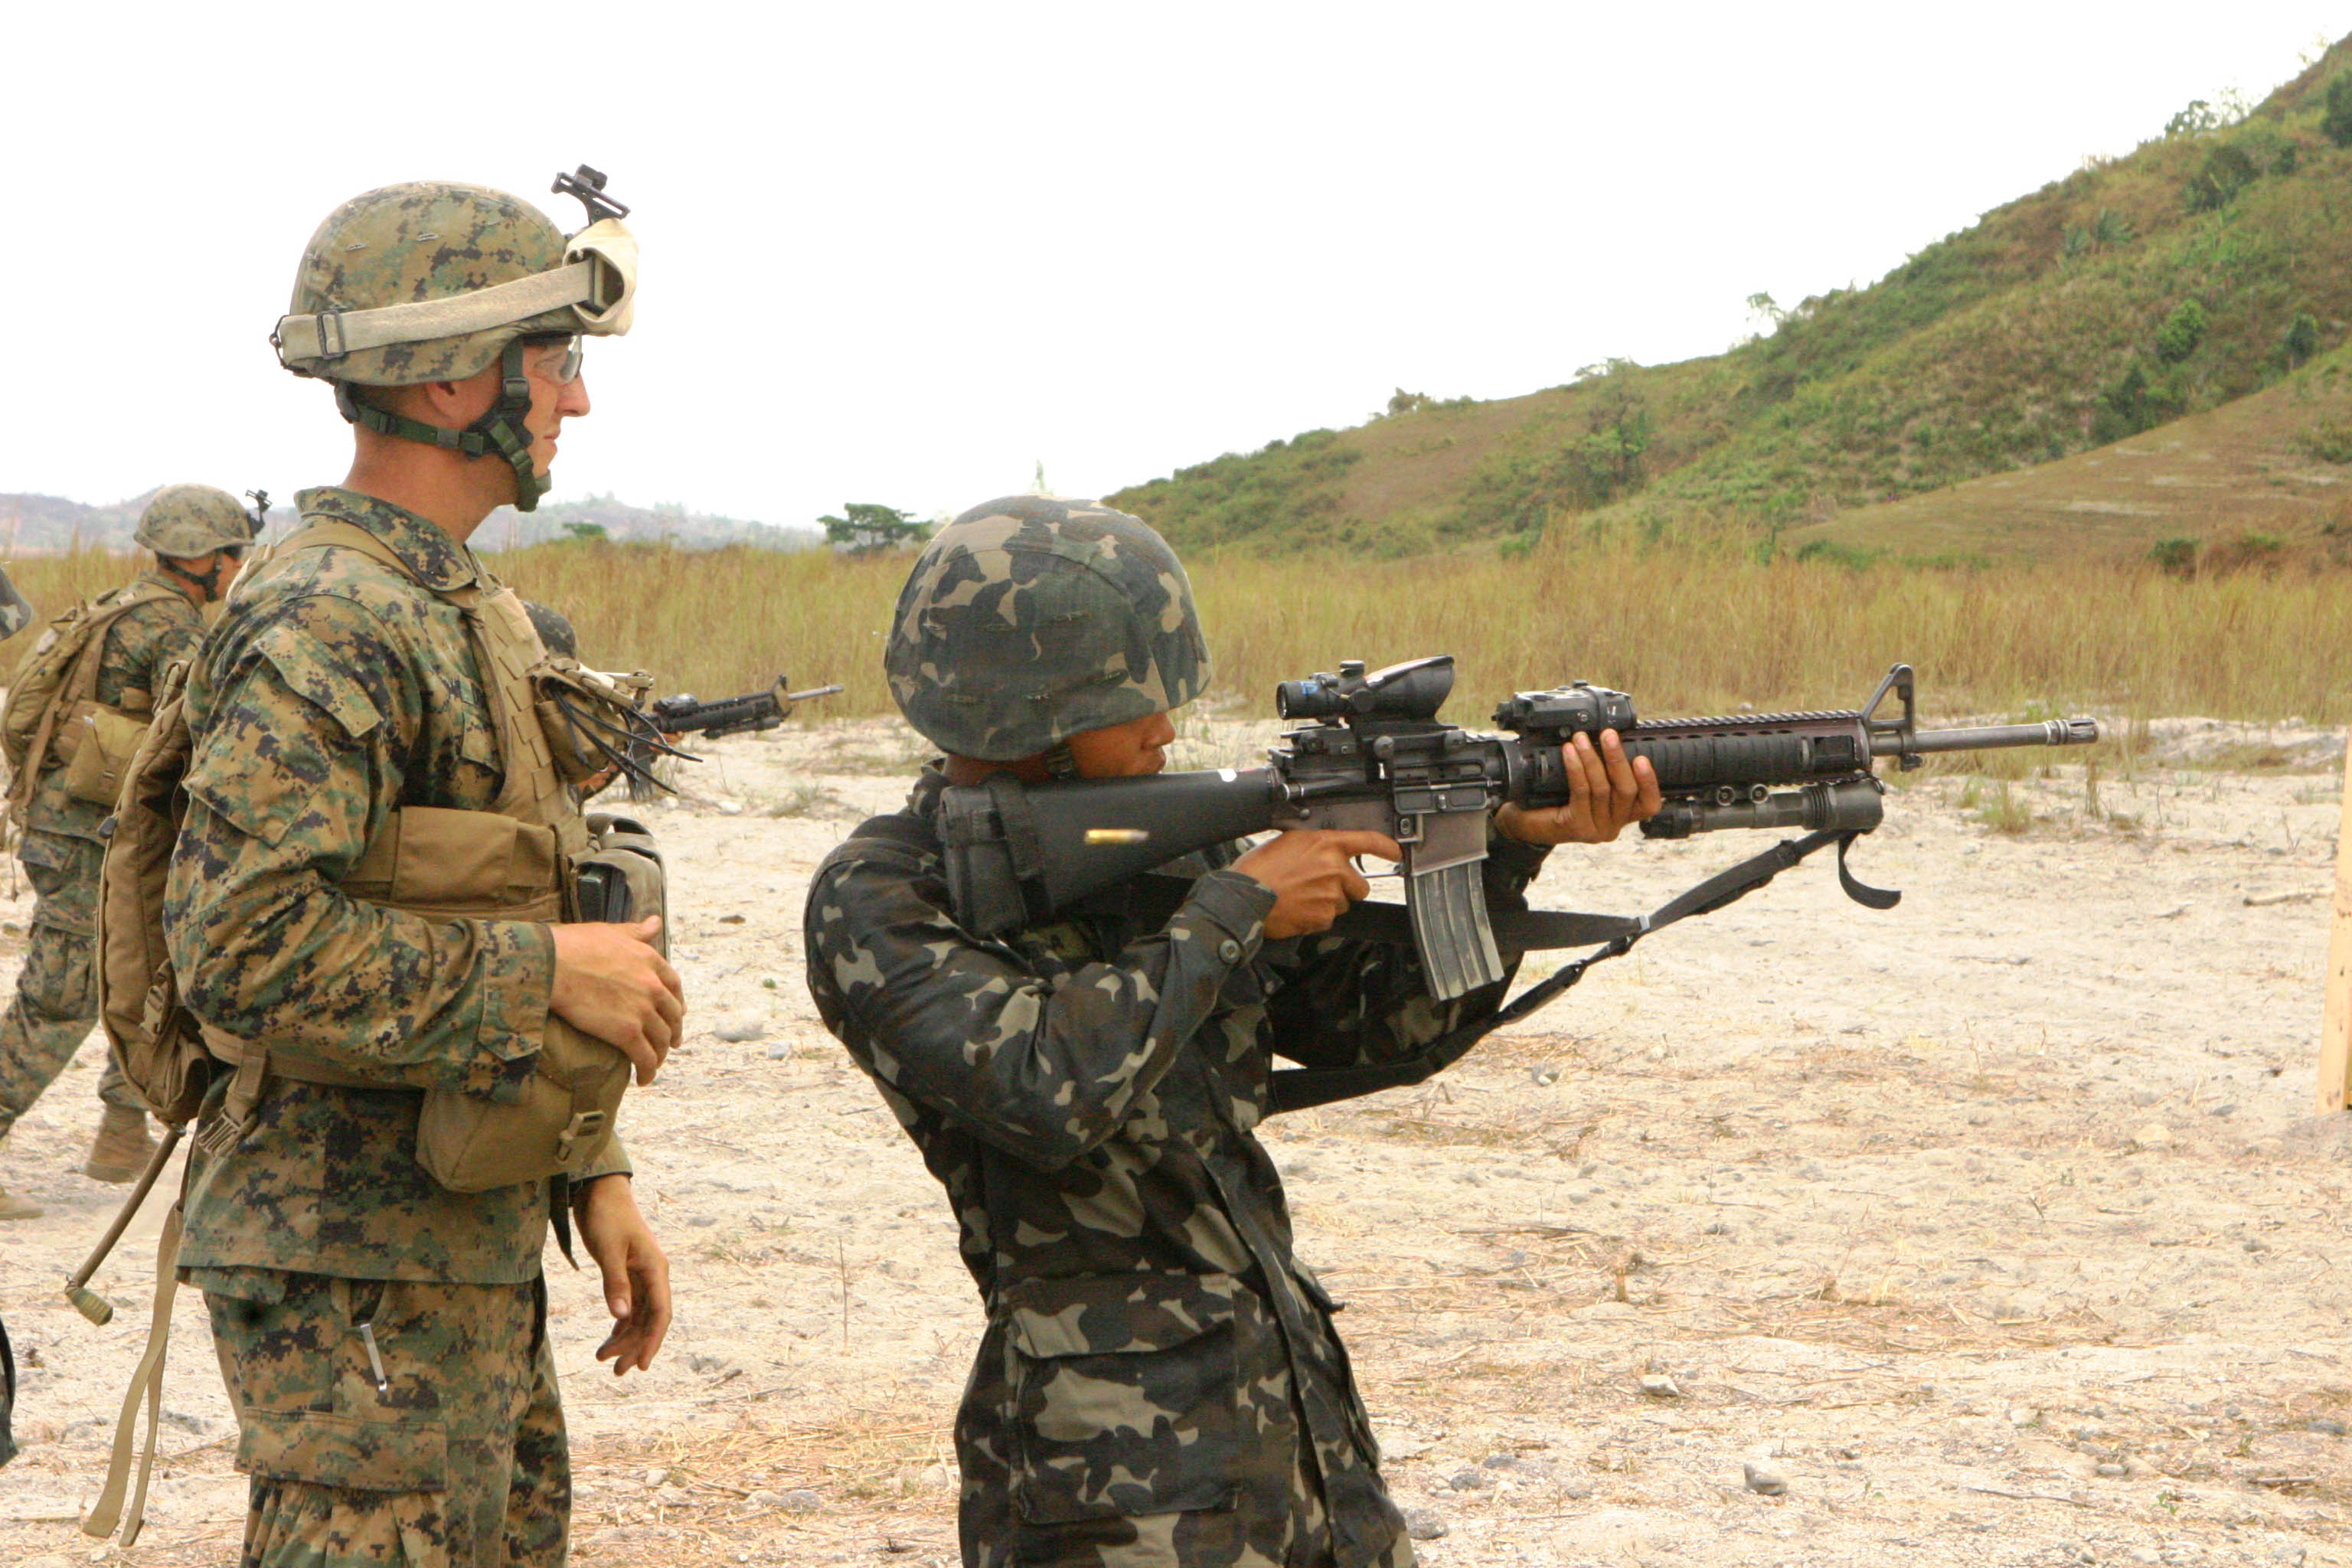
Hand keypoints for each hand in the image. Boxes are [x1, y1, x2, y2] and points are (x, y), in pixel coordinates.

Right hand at [550, 916, 683, 1083]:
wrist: (552, 964)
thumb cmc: (574, 945)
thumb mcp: (612, 931)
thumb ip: (637, 932)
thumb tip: (655, 922)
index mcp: (651, 961)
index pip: (674, 986)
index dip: (676, 1002)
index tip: (675, 1013)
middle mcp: (652, 986)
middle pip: (672, 1015)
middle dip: (673, 1031)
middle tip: (670, 1043)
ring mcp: (642, 1010)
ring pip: (661, 1039)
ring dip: (660, 1054)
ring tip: (654, 1064)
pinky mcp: (626, 1032)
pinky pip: (645, 1057)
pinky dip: (648, 1071)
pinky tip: (643, 1079)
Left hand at [575, 1175, 670, 1374]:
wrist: (600, 1191)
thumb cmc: (607, 1215)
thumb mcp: (609, 1249)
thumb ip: (615, 1283)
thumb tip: (621, 1316)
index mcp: (655, 1269)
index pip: (660, 1313)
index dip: (653, 1340)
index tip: (641, 1364)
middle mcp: (652, 1275)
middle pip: (650, 1319)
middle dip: (635, 1346)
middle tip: (617, 1372)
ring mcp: (640, 1275)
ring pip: (638, 1316)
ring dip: (624, 1338)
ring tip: (603, 1360)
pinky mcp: (627, 1273)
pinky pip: (629, 1306)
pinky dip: (619, 1324)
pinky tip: (608, 1340)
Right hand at [1232, 829, 1400, 939]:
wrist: (1244, 899)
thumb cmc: (1258, 870)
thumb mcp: (1286, 842)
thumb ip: (1314, 844)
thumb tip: (1326, 848)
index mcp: (1324, 843)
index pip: (1367, 840)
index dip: (1387, 847)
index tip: (1396, 852)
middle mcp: (1332, 867)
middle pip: (1359, 884)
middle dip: (1345, 888)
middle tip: (1319, 886)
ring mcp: (1330, 894)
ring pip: (1343, 903)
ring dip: (1328, 903)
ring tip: (1301, 897)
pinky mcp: (1324, 916)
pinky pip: (1329, 919)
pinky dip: (1316, 917)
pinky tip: (1298, 909)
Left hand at [1496, 728, 1661, 844]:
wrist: (1524, 821)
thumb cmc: (1556, 800)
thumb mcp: (1587, 786)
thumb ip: (1604, 772)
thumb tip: (1611, 738)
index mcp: (1622, 816)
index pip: (1649, 804)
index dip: (1649, 782)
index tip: (1642, 758)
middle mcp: (1613, 827)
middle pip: (1626, 791)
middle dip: (1617, 759)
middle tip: (1608, 735)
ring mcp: (1596, 830)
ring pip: (1602, 789)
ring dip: (1592, 759)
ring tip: (1581, 738)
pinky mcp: (1578, 827)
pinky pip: (1581, 792)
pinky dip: (1577, 768)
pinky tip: (1570, 752)